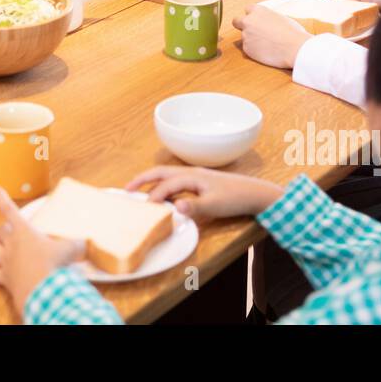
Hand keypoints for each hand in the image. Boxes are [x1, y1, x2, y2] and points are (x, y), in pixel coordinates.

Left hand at [0, 183, 85, 316]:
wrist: (43, 290)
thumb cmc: (54, 265)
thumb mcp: (70, 249)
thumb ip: (77, 243)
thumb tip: (87, 242)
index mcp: (24, 231)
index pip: (9, 209)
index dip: (1, 196)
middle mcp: (11, 244)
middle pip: (1, 230)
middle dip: (6, 228)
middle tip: (13, 230)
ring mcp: (5, 261)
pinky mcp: (3, 278)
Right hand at [125, 166, 282, 219]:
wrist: (254, 194)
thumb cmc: (234, 198)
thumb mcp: (214, 205)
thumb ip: (194, 207)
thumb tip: (174, 207)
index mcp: (192, 176)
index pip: (166, 185)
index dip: (153, 196)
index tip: (142, 209)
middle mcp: (191, 173)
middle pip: (161, 172)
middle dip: (143, 179)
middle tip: (126, 188)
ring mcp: (196, 176)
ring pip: (168, 176)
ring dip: (152, 181)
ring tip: (139, 192)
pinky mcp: (201, 182)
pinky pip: (176, 181)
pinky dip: (164, 186)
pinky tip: (164, 197)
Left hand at [232, 2, 310, 69]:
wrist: (295, 48)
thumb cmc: (292, 33)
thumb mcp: (280, 17)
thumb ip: (268, 18)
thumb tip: (266, 22)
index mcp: (258, 10)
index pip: (247, 9)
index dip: (252, 16)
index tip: (256, 21)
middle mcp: (248, 21)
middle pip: (237, 21)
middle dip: (241, 26)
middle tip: (251, 32)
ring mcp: (246, 35)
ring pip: (244, 37)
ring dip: (252, 40)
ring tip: (268, 44)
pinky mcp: (246, 49)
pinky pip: (248, 49)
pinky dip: (254, 50)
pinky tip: (266, 51)